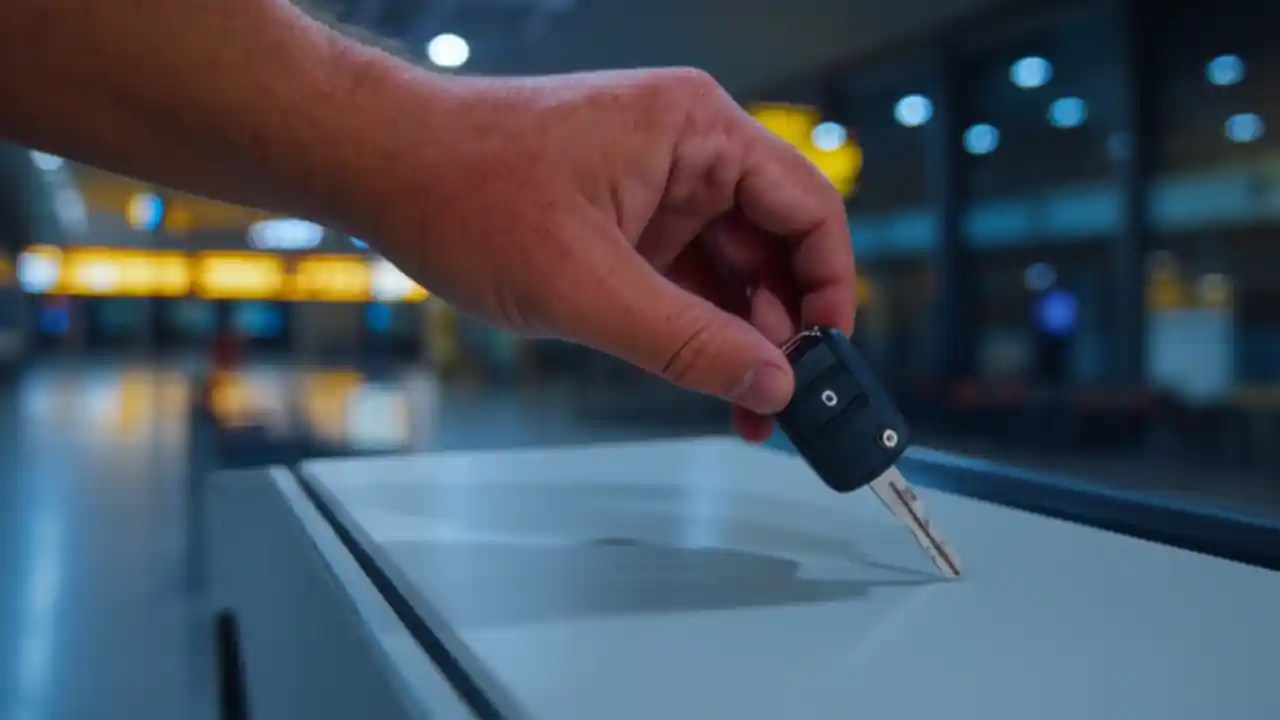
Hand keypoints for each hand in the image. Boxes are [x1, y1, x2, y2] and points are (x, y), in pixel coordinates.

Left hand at [365, 68, 855, 441]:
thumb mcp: (584, 286)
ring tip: (743, 407)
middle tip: (779, 403)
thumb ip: (686, 343)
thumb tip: (771, 385)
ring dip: (739, 338)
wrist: (383, 167)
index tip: (825, 360)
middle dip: (781, 328)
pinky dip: (697, 327)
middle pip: (775, 244)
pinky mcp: (627, 217)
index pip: (807, 208)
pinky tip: (703, 377)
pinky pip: (686, 275)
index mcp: (695, 131)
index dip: (829, 290)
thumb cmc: (464, 189)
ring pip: (731, 268)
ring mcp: (656, 184)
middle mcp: (687, 150)